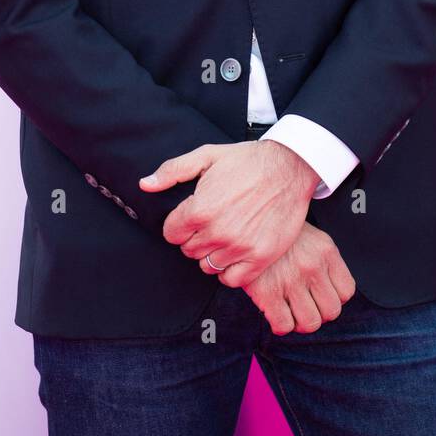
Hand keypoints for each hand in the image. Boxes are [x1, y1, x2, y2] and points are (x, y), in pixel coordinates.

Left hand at [139, 140, 320, 288]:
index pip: (171, 234)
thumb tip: (145, 185)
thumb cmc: (248, 160)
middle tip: (209, 223)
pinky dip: (229, 271)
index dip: (178, 224)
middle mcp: (218, 232)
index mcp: (201, 209)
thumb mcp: (207, 156)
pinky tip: (234, 253)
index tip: (189, 218)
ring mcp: (240, 247)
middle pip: (188, 250)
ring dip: (211, 253)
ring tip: (223, 236)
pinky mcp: (260, 257)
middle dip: (194, 238)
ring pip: (208, 266)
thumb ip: (172, 171)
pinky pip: (232, 280)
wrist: (289, 167)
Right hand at [245, 221, 355, 335]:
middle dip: (318, 313)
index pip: (346, 291)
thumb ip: (323, 260)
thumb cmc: (277, 233)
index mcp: (325, 250)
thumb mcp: (309, 236)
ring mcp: (291, 279)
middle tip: (305, 306)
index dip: (334, 298)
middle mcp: (312, 266)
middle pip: (331, 311)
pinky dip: (281, 324)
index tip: (322, 297)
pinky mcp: (267, 291)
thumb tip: (330, 289)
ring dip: (300, 322)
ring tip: (290, 311)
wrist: (245, 221)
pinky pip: (284, 325)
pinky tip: (275, 312)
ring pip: (310, 323)